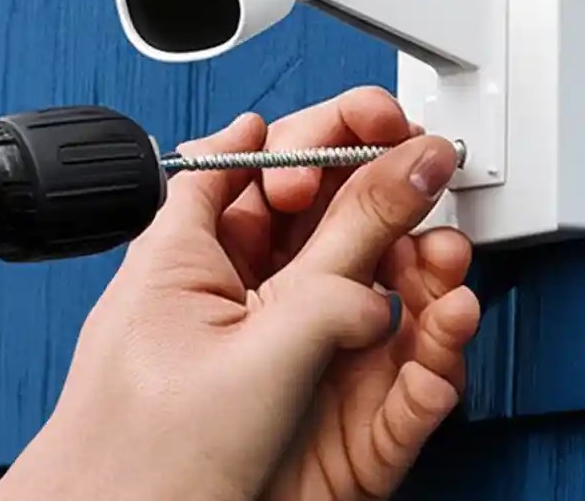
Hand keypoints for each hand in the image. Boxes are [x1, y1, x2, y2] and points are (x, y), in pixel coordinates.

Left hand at [0, 87, 470, 500]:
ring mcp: (305, 360)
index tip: (375, 121)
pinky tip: (442, 341)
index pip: (267, 165)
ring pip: (381, 290)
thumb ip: (336, 268)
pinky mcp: (345, 421)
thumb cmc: (141, 462)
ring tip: (442, 271)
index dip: (323, 134)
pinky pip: (405, 375)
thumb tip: (402, 185)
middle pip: (339, 220)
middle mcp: (258, 302)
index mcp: (204, 259)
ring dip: (424, 272)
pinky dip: (434, 355)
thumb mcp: (251, 348)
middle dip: (392, 198)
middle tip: (431, 181)